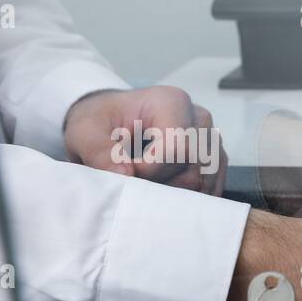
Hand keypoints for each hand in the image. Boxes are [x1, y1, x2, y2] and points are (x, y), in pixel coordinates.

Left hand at [63, 85, 225, 194]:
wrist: (112, 121)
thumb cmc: (102, 122)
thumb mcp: (85, 131)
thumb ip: (98, 151)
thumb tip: (125, 176)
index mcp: (172, 102)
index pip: (176, 147)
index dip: (151, 169)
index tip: (126, 171)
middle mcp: (200, 119)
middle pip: (193, 168)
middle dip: (161, 184)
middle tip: (134, 181)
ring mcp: (212, 140)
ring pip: (204, 182)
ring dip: (174, 193)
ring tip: (147, 185)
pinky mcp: (215, 161)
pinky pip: (211, 188)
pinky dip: (188, 197)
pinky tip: (165, 194)